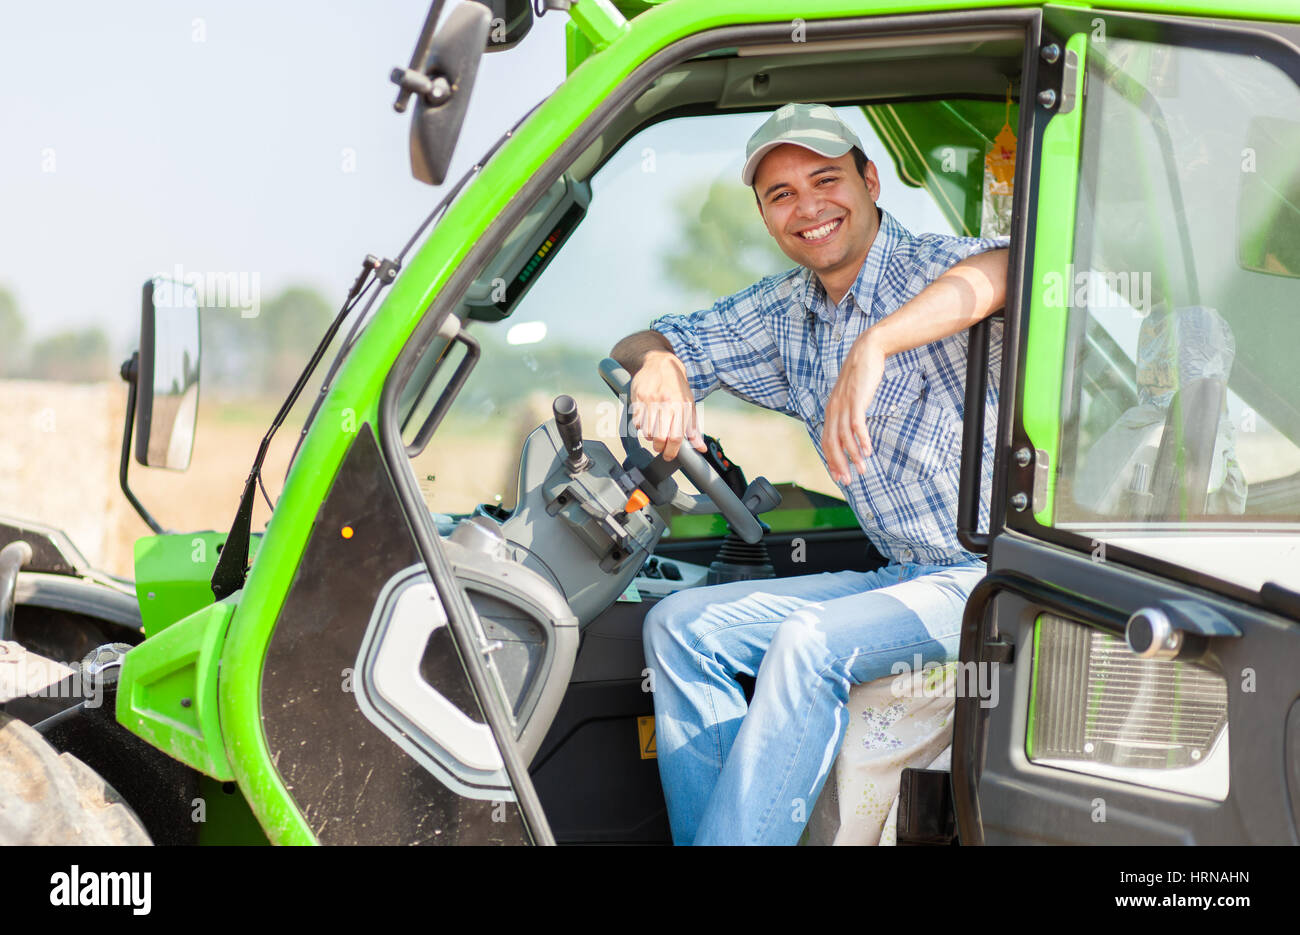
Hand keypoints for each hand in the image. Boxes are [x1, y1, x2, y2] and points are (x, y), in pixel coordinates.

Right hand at [629, 351, 705, 461]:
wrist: (660, 363)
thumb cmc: (677, 386)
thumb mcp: (689, 405)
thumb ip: (693, 428)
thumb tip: (700, 448)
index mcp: (680, 406)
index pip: (675, 437)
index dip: (672, 451)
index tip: (669, 456)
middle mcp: (664, 404)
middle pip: (659, 438)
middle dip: (660, 447)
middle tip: (661, 446)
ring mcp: (649, 402)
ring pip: (646, 432)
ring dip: (650, 437)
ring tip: (655, 431)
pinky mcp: (637, 399)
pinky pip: (637, 423)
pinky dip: (641, 427)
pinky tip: (647, 421)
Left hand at [821, 332, 885, 485]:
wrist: (867, 352)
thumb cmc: (861, 376)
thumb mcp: (851, 397)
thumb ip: (849, 413)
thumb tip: (852, 430)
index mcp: (830, 411)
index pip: (826, 442)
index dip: (831, 461)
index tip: (839, 477)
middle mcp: (833, 410)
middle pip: (832, 443)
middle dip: (839, 465)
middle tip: (848, 481)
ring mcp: (844, 405)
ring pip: (844, 438)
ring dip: (853, 456)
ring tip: (862, 470)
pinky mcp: (856, 399)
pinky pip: (856, 425)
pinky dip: (861, 440)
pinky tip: (867, 451)